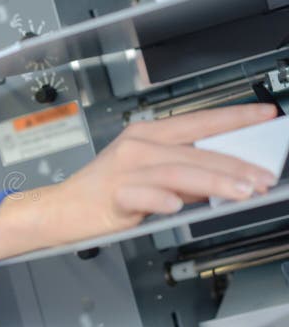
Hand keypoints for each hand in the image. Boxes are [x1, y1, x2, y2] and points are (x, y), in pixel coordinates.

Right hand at [0, 103, 278, 269]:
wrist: (60, 210)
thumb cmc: (101, 193)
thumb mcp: (148, 178)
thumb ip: (183, 176)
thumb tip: (223, 180)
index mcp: (146, 135)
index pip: (198, 121)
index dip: (234, 118)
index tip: (265, 116)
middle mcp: (136, 146)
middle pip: (194, 150)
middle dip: (235, 164)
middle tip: (264, 176)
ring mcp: (124, 169)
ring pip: (177, 171)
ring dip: (214, 182)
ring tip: (243, 192)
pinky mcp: (112, 194)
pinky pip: (141, 195)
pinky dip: (161, 200)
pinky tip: (176, 207)